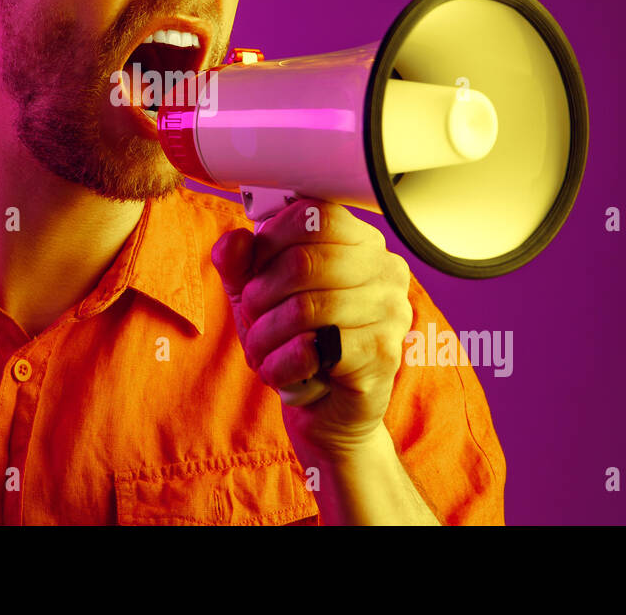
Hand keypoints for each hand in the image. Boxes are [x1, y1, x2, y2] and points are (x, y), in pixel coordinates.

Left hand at [212, 198, 413, 455]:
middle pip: (304, 261)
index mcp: (360, 242)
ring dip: (265, 336)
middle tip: (252, 319)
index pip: (313, 216)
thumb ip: (240, 263)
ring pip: (304, 307)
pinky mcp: (382, 352)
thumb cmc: (297, 341)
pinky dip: (281, 365)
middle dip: (260, 296)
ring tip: (262, 350)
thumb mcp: (258, 294)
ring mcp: (391, 310)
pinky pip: (314, 348)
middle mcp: (385, 269)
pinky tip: (282, 372)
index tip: (256, 271)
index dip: (271, 242)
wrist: (325, 408)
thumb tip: (235, 242)